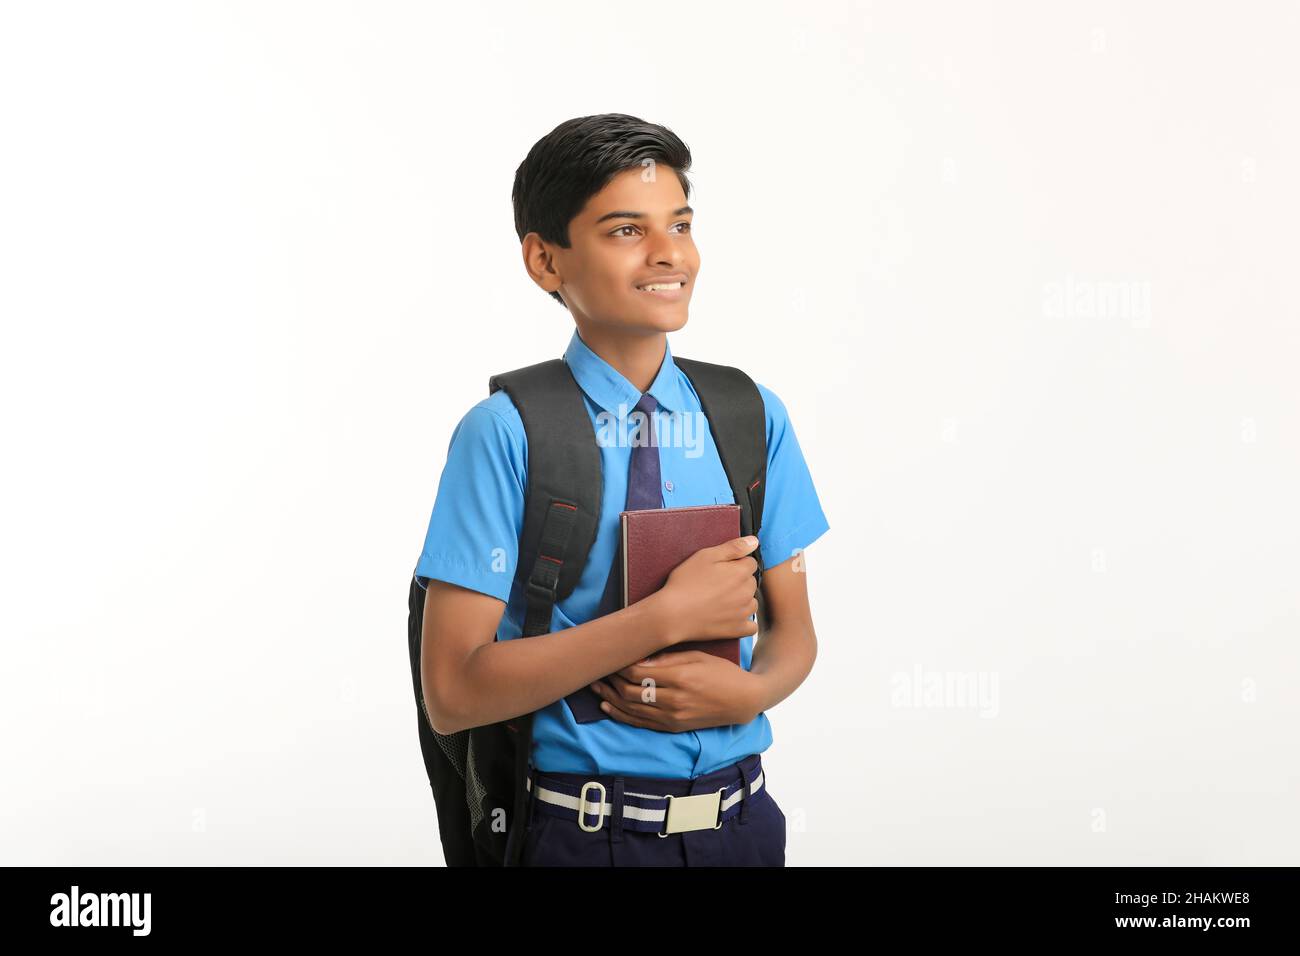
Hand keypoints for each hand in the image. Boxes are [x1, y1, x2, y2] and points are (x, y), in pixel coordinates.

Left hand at [587, 650, 761, 731]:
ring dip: (610, 698)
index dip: (620, 664)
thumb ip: (668, 657)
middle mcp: (673, 699)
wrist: (743, 700)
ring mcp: (672, 716)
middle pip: (630, 691)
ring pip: (631, 709)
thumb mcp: (697, 656)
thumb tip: (641, 655)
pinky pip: (640, 723)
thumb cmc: (722, 672)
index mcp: (680, 677)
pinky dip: (621, 715)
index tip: (611, 656)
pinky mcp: (673, 727)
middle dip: (610, 680)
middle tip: (599, 669)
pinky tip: (608, 707)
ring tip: (595, 687)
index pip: (638, 672)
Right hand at [649, 536, 760, 647]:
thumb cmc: (686, 583)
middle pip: (751, 582)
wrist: (673, 614)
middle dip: (739, 581)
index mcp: (741, 573)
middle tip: (716, 584)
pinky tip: (731, 617)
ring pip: (751, 602)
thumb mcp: (706, 556)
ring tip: (720, 600)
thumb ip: (733, 548)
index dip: (736, 564)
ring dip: (742, 600)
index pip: (751, 563)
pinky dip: (744, 621)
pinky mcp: (737, 629)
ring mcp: (743, 612)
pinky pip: (751, 626)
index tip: (721, 569)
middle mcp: (746, 593)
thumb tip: (754, 541)